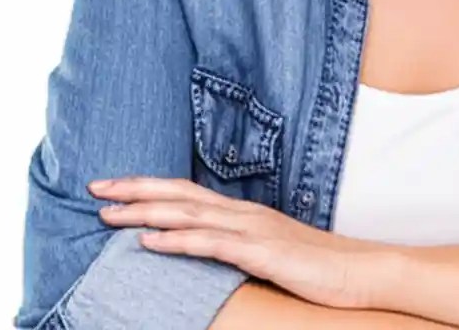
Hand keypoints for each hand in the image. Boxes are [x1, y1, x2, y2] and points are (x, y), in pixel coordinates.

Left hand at [88, 176, 393, 309]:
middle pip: (179, 194)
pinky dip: (176, 241)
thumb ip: (239, 246)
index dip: (148, 187)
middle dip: (135, 189)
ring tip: (109, 214)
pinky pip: (211, 245)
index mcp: (243, 213)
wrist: (364, 270)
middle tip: (95, 188)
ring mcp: (252, 231)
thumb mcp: (271, 252)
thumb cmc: (319, 266)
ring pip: (188, 214)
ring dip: (145, 212)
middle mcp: (243, 214)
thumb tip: (207, 249)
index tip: (113, 187)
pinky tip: (150, 242)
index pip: (186, 192)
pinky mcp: (261, 253)